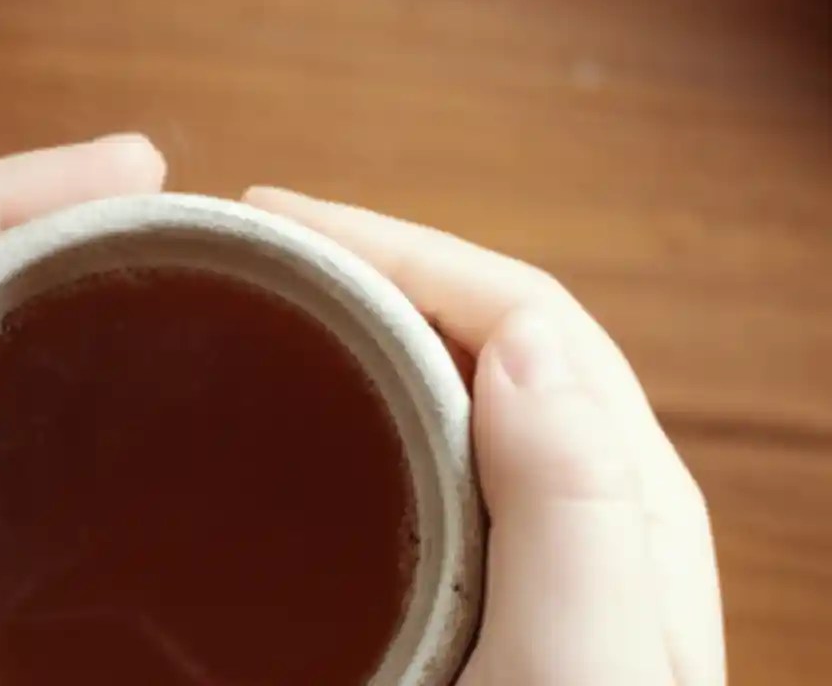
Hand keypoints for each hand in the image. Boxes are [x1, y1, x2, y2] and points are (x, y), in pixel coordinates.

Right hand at [244, 187, 725, 685]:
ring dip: (351, 323)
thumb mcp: (584, 660)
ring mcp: (518, 542)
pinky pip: (409, 454)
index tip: (275, 218)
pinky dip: (347, 402)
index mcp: (616, 494)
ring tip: (254, 304)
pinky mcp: (465, 583)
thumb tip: (526, 346)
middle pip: (470, 330)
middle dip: (362, 264)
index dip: (396, 243)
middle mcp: (576, 501)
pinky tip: (289, 416)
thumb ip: (577, 511)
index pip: (514, 312)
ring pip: (436, 385)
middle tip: (243, 248)